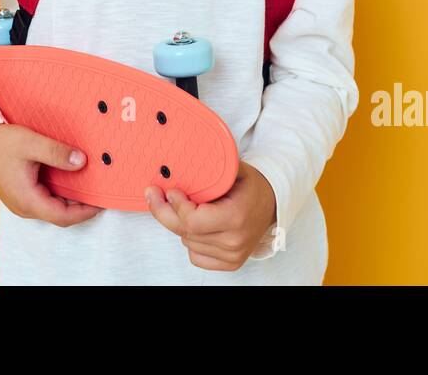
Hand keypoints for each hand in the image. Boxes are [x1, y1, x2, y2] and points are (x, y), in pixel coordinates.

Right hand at [0, 123, 102, 226]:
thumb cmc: (1, 143)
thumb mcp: (32, 143)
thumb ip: (57, 153)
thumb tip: (82, 162)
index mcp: (27, 200)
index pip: (63, 216)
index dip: (85, 212)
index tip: (103, 201)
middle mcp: (24, 208)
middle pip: (60, 215)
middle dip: (81, 207)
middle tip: (100, 191)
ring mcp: (21, 203)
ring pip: (53, 209)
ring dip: (71, 201)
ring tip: (89, 185)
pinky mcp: (20, 196)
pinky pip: (45, 201)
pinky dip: (60, 195)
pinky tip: (70, 181)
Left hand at [144, 161, 276, 270]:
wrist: (273, 202)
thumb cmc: (251, 185)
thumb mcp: (234, 169)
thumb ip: (209, 169)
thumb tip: (177, 165)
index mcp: (236, 217)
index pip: (193, 220)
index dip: (176, 206)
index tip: (170, 190)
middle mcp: (234, 241)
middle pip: (186, 232)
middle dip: (165, 212)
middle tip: (154, 196)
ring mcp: (233, 255)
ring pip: (188, 243)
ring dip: (180, 225)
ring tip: (184, 208)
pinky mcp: (230, 263)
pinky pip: (196, 257)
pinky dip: (190, 241)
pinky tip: (195, 226)